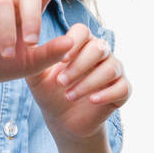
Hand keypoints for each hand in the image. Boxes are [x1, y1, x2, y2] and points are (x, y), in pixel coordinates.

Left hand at [25, 21, 130, 147]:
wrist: (62, 121)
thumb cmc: (50, 93)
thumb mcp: (36, 78)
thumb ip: (34, 60)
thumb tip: (30, 41)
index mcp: (81, 44)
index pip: (82, 31)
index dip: (73, 43)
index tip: (60, 60)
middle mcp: (101, 53)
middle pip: (98, 48)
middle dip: (79, 66)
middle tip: (60, 82)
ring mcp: (114, 70)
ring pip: (110, 68)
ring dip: (88, 82)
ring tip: (69, 95)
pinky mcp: (123, 90)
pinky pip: (123, 87)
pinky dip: (107, 94)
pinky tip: (92, 100)